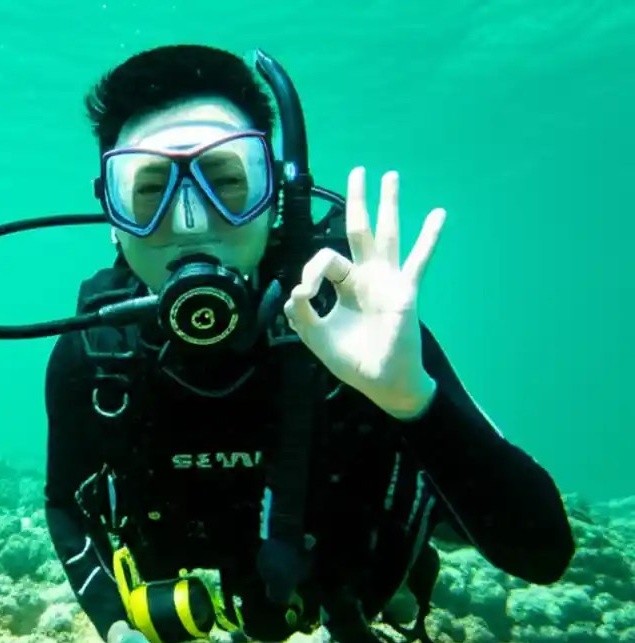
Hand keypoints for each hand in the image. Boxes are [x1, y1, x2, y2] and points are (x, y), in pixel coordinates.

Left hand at [283, 167, 444, 418]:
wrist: (382, 382)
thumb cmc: (352, 360)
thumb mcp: (317, 337)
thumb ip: (301, 314)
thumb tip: (295, 288)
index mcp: (345, 285)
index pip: (326, 259)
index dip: (310, 270)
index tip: (303, 293)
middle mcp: (367, 276)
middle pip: (360, 230)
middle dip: (358, 200)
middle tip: (358, 171)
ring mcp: (388, 280)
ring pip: (387, 234)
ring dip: (388, 204)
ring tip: (390, 175)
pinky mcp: (405, 290)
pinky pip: (419, 260)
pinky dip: (429, 237)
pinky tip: (438, 214)